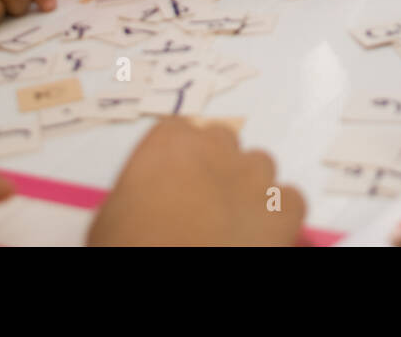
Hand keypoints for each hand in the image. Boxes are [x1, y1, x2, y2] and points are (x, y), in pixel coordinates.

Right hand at [87, 119, 304, 245]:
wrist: (169, 268)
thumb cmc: (129, 245)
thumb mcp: (111, 218)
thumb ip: (135, 195)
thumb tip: (142, 206)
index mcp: (168, 142)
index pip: (178, 132)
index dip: (178, 159)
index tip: (173, 183)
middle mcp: (216, 148)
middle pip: (223, 142)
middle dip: (216, 167)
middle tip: (202, 205)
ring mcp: (255, 176)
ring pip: (260, 166)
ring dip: (249, 187)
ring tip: (233, 222)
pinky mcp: (284, 208)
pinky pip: (290, 201)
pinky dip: (280, 215)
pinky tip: (262, 235)